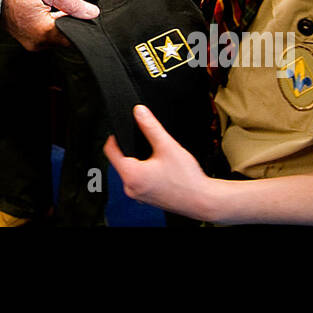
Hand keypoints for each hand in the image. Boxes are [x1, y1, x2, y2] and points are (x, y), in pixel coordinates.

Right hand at [0, 0, 97, 50]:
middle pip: (64, 37)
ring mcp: (28, 42)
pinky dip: (46, 23)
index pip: (74, 37)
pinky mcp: (23, 38)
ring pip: (53, 36)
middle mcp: (35, 42)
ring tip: (46, 2)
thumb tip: (91, 13)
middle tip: (59, 1)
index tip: (80, 10)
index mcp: (43, 32)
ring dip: (56, 21)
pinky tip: (39, 7)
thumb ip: (71, 3)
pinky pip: (42, 34)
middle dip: (68, 21)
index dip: (82, 24)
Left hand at [105, 104, 216, 219]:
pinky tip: (160, 170)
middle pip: (120, 161)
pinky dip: (145, 173)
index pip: (109, 151)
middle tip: (145, 143)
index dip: (114, 137)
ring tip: (155, 157)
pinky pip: (138, 181)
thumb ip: (150, 126)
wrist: (203, 201)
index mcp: (131, 175)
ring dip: (138, 162)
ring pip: (130, 172)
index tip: (122, 130)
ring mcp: (138, 196)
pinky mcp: (146, 199)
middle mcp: (130, 188)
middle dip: (130, 150)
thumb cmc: (187, 179)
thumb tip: (139, 111)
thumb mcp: (167, 145)